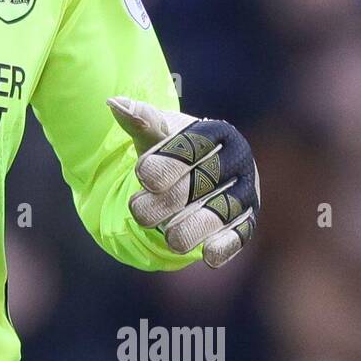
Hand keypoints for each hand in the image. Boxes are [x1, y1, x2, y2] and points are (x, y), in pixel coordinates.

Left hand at [107, 96, 258, 268]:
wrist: (194, 178)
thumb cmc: (173, 153)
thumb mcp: (156, 137)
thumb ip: (139, 122)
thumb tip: (115, 103)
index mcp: (218, 133)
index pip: (191, 148)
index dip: (164, 164)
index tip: (140, 173)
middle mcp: (238, 161)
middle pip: (198, 184)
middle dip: (163, 201)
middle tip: (136, 209)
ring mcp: (245, 193)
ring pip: (215, 214)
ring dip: (185, 229)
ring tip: (164, 235)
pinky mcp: (245, 222)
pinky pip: (238, 236)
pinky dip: (223, 246)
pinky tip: (207, 256)